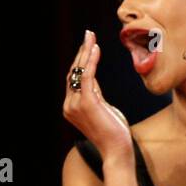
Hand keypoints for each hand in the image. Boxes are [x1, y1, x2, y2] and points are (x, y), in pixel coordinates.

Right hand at [63, 30, 130, 159]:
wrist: (117, 151)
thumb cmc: (114, 133)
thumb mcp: (103, 109)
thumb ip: (95, 95)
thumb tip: (93, 79)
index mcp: (71, 107)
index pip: (74, 79)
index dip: (80, 61)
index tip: (88, 46)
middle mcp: (69, 105)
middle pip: (73, 73)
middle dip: (81, 52)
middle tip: (88, 34)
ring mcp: (75, 105)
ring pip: (79, 72)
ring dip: (86, 52)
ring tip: (91, 37)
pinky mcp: (86, 103)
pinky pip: (87, 76)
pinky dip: (91, 61)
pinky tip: (96, 49)